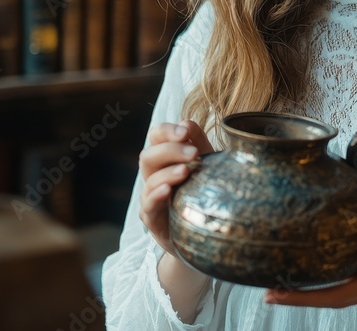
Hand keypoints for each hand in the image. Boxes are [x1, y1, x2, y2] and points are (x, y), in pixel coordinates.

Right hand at [138, 119, 214, 256]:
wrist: (207, 234)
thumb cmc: (205, 194)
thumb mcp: (208, 166)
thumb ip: (198, 143)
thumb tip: (187, 122)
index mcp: (166, 159)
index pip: (156, 136)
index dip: (167, 131)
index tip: (185, 132)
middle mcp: (154, 176)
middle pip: (149, 155)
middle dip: (170, 151)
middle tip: (194, 154)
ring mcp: (151, 198)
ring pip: (149, 179)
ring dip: (167, 172)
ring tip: (186, 170)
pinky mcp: (153, 220)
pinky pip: (147, 206)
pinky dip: (156, 196)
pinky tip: (168, 191)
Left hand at [262, 182, 356, 310]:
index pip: (333, 295)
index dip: (302, 297)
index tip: (275, 293)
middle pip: (326, 300)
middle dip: (296, 298)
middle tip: (265, 291)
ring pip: (333, 297)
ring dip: (307, 295)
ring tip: (279, 285)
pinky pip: (343, 290)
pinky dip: (323, 288)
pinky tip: (311, 277)